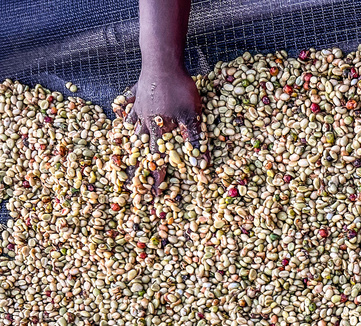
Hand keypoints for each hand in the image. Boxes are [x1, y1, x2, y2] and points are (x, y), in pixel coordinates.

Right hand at [121, 64, 204, 186]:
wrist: (161, 61)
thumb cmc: (179, 89)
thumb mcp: (192, 116)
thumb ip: (195, 140)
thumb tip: (201, 165)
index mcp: (157, 130)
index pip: (157, 159)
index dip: (156, 177)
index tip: (153, 194)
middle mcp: (144, 121)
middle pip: (141, 145)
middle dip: (140, 160)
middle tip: (135, 173)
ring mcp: (139, 106)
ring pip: (133, 126)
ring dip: (132, 137)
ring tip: (128, 147)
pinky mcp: (138, 92)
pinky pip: (130, 106)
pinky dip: (127, 112)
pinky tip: (125, 112)